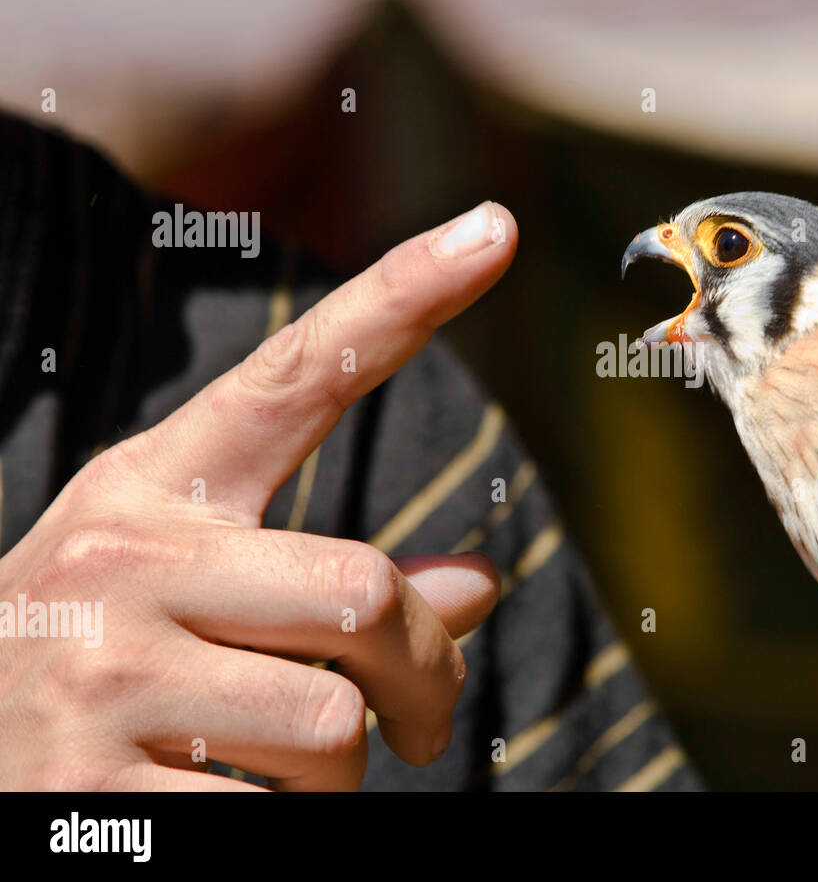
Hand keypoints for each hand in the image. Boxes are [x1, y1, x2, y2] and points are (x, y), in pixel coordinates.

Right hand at [0, 202, 516, 789]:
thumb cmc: (107, 668)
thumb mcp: (204, 598)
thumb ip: (332, 583)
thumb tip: (480, 582)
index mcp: (156, 488)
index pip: (301, 374)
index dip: (404, 297)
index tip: (495, 227)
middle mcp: (121, 556)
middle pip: (365, 590)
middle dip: (422, 674)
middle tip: (421, 722)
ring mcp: (96, 671)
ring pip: (335, 721)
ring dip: (346, 769)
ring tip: (279, 770)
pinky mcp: (90, 789)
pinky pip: (278, 812)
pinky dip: (288, 825)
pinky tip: (215, 808)